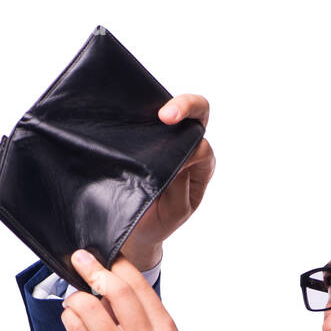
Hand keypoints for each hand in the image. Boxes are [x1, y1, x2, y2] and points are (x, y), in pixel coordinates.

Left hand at [61, 248, 207, 330]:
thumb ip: (146, 323)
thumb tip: (114, 289)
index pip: (137, 282)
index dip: (116, 265)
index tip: (103, 257)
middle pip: (113, 286)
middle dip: (91, 268)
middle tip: (79, 260)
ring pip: (87, 306)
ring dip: (75, 298)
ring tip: (75, 302)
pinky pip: (76, 330)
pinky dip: (70, 319)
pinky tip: (73, 321)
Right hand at [119, 93, 215, 269]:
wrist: (132, 227)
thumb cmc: (157, 221)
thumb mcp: (174, 212)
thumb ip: (181, 189)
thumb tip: (179, 162)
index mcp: (200, 167)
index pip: (202, 148)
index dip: (190, 147)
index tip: (173, 156)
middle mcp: (188, 148)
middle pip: (198, 115)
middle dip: (186, 106)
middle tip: (165, 115)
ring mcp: (167, 139)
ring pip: (172, 111)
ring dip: (160, 103)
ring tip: (144, 108)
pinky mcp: (146, 135)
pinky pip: (147, 117)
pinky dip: (141, 109)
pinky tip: (128, 109)